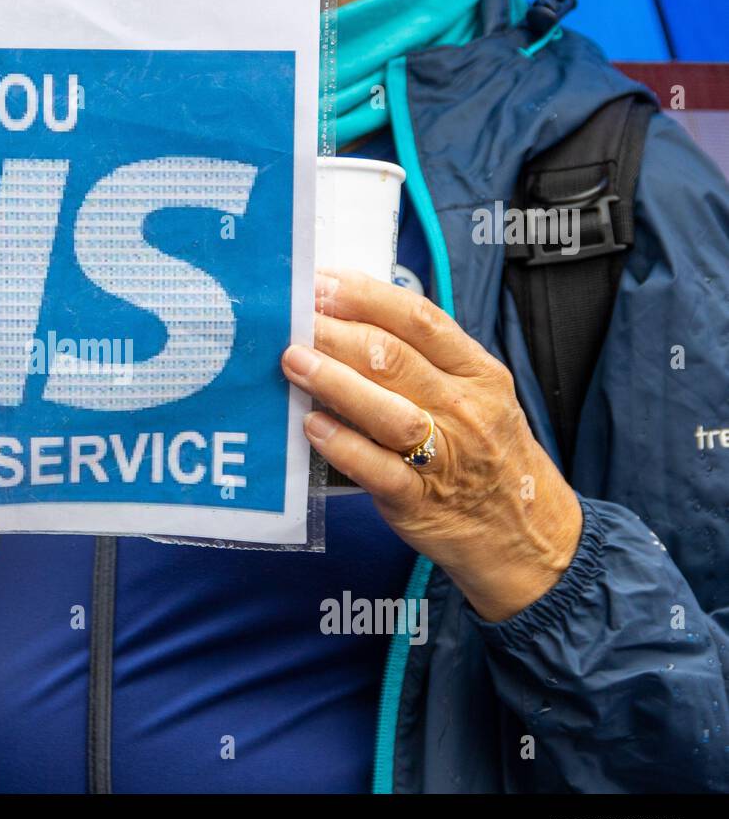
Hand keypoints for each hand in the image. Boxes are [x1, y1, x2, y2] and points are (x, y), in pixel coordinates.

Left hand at [281, 269, 582, 621]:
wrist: (526, 535)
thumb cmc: (485, 455)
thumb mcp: (476, 395)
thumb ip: (426, 360)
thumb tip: (351, 319)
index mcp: (477, 373)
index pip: (420, 319)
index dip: (365, 297)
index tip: (321, 283)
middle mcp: (464, 409)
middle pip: (394, 357)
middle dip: (337, 331)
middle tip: (291, 316)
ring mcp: (444, 457)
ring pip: (388, 410)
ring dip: (335, 381)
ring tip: (292, 360)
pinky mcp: (419, 501)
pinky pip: (379, 470)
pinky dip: (343, 446)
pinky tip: (312, 426)